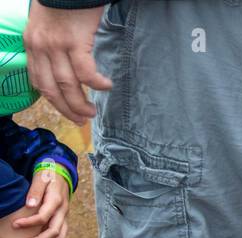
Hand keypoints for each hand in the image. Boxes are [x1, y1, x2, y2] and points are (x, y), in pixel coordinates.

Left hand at [13, 169, 70, 237]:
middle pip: (54, 230)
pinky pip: (61, 236)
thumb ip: (35, 191)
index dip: (29, 222)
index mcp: (57, 200)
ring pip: (61, 237)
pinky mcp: (64, 220)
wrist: (60, 175)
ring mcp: (65, 217)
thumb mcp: (40, 179)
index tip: (15, 225)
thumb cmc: (47, 176)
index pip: (43, 216)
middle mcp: (63, 211)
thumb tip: (30, 206)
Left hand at [23, 4, 111, 122]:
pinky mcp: (75, 42)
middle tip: (82, 120)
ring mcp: (57, 46)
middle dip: (68, 109)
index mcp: (32, 46)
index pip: (39, 83)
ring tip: (93, 111)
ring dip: (81, 103)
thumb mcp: (46, 27)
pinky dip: (97, 83)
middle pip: (53, 89)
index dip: (54, 102)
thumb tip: (62, 68)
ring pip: (68, 85)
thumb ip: (50, 47)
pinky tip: (106, 86)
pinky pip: (86, 72)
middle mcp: (41, 48)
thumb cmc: (62, 3)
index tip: (67, 112)